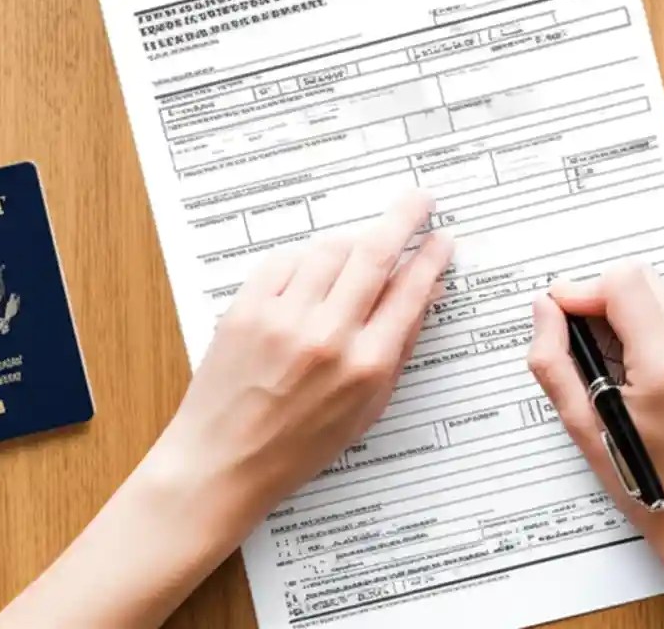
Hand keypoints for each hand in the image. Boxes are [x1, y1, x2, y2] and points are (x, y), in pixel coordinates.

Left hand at [158, 190, 453, 525]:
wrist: (223, 463)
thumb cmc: (297, 447)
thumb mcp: (365, 409)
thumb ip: (397, 350)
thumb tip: (424, 296)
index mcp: (366, 367)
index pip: (411, 292)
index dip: (431, 259)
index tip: (441, 240)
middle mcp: (327, 338)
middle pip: (375, 254)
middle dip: (404, 218)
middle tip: (419, 200)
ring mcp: (283, 320)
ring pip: (328, 250)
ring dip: (349, 243)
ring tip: (353, 253)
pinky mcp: (245, 311)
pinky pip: (283, 261)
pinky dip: (301, 261)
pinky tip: (305, 278)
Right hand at [527, 262, 663, 567]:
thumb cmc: (651, 486)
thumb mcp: (584, 428)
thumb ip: (554, 362)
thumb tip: (544, 311)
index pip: (622, 285)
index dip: (579, 291)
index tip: (556, 315)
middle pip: (639, 278)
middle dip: (597, 297)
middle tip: (574, 338)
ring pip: (654, 291)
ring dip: (618, 309)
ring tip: (600, 358)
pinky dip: (639, 324)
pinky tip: (625, 365)